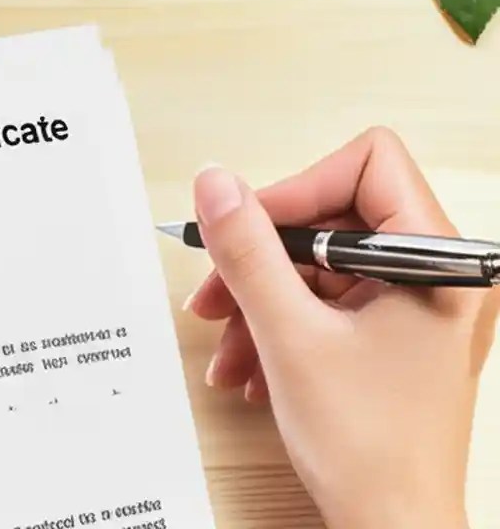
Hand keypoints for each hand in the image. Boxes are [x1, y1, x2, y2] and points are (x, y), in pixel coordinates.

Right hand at [185, 127, 499, 528]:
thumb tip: (218, 184)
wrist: (392, 526)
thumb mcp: (289, 335)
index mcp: (440, 260)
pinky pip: (327, 301)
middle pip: (335, 216)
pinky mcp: (396, 333)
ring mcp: (418, 305)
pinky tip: (251, 365)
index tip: (247, 228)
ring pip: (321, 264)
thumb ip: (249, 251)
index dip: (298, 189)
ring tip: (229, 345)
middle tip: (218, 292)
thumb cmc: (371, 449)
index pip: (368, 165)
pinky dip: (281, 325)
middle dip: (265, 258)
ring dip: (261, 300)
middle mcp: (438, 273)